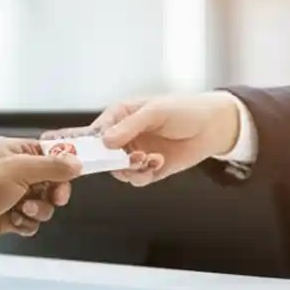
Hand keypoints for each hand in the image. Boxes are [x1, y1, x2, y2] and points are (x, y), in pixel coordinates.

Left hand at [0, 137, 82, 250]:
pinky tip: (13, 222)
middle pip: (48, 181)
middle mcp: (10, 171)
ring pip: (41, 203)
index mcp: (10, 151)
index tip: (72, 177)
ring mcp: (8, 196)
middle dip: (52, 192)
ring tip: (22, 210)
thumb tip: (77, 163)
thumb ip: (52, 166)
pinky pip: (29, 221)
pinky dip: (25, 223)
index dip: (61, 166)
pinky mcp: (5, 218)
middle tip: (56, 198)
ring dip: (37, 210)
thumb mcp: (20, 169)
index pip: (46, 154)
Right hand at [49, 93, 239, 186]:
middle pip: (101, 156)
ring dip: (130, 168)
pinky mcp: (149, 169)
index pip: (92, 132)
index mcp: (118, 117)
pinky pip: (136, 179)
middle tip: (124, 160)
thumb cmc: (184, 110)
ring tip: (148, 159)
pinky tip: (157, 162)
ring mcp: (135, 154)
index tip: (75, 154)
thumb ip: (128, 127)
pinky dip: (143, 174)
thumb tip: (105, 141)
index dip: (81, 144)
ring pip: (117, 171)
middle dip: (109, 161)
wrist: (213, 127)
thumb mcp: (154, 111)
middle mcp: (123, 137)